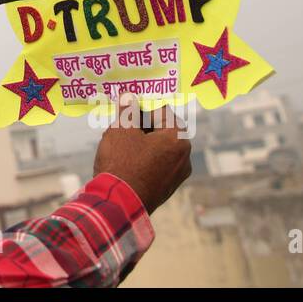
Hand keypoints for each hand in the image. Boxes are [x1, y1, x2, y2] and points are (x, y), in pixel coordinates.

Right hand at [93, 95, 190, 214]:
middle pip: (161, 130)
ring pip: (158, 148)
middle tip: (120, 124)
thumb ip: (127, 110)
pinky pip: (156, 165)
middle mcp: (184, 157)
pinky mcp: (167, 189)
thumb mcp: (121, 129)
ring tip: (118, 143)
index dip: (141, 106)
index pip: (161, 110)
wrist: (119, 205)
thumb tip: (129, 96)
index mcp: (178, 138)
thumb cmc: (121, 162)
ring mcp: (177, 175)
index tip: (126, 107)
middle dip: (140, 125)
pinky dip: (143, 159)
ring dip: (140, 142)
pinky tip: (123, 161)